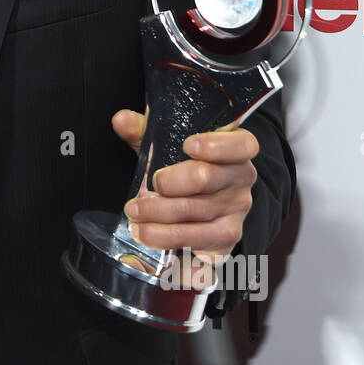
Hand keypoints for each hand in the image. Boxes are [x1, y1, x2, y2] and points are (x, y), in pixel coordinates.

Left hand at [111, 108, 258, 289]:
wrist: (198, 200)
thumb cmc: (182, 167)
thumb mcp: (164, 144)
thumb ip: (143, 130)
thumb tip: (122, 120)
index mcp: (235, 150)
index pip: (241, 144)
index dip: (216, 145)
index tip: (188, 145)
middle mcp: (241, 180)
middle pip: (204, 178)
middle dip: (166, 184)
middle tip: (142, 189)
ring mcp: (236, 212)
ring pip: (196, 214)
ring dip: (159, 216)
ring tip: (134, 215)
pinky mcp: (226, 240)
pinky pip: (197, 244)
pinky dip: (168, 241)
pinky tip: (148, 236)